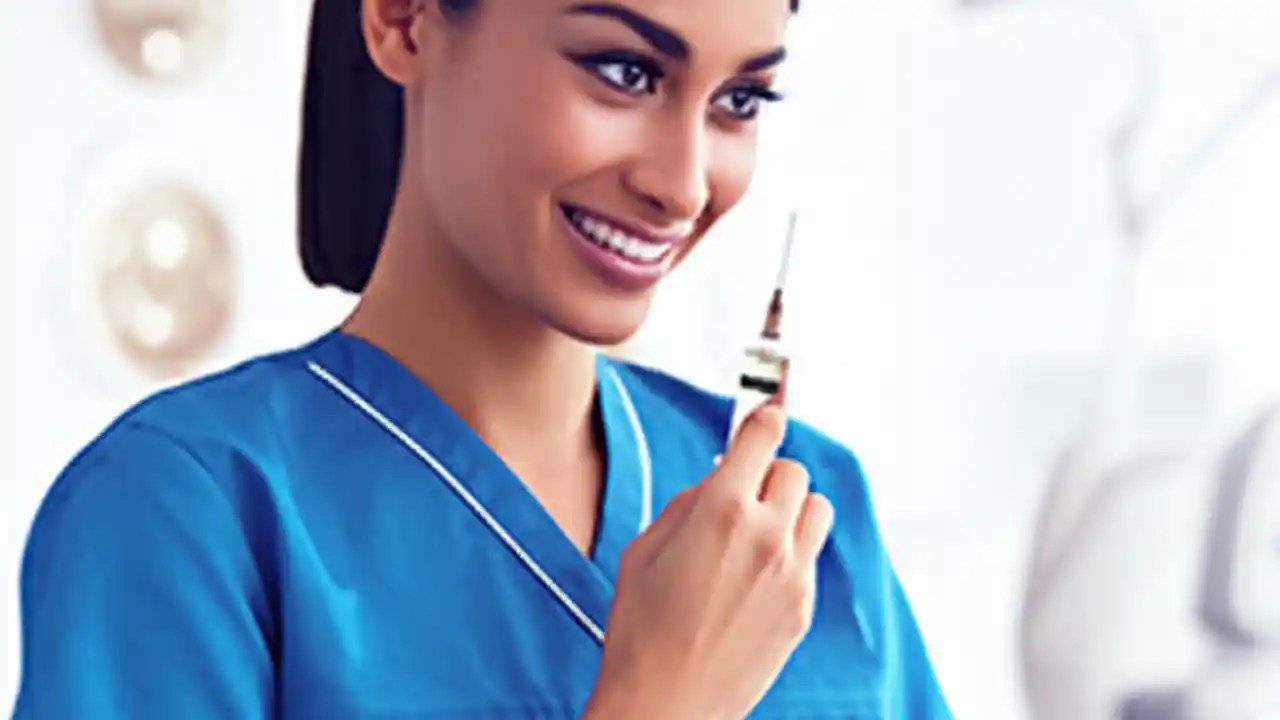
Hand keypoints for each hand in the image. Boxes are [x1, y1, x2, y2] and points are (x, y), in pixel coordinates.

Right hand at [584, 404, 835, 719]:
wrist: (666, 706)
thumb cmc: (640, 630)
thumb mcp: (644, 550)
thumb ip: (688, 503)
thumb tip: (719, 480)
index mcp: (721, 511)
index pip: (764, 437)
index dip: (764, 418)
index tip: (766, 413)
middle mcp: (768, 535)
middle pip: (794, 471)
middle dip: (767, 474)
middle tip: (740, 494)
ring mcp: (793, 574)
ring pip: (816, 509)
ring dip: (792, 508)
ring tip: (758, 532)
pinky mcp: (803, 608)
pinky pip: (810, 557)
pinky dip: (790, 552)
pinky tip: (754, 579)